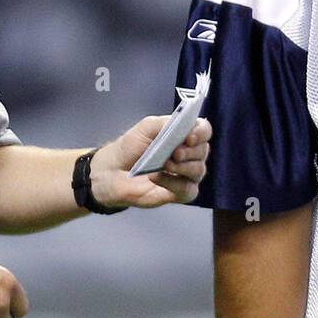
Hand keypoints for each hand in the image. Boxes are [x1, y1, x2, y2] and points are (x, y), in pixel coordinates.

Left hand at [90, 115, 210, 208]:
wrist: (113, 171)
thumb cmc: (131, 147)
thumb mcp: (147, 127)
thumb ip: (166, 123)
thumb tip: (185, 127)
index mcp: (184, 134)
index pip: (204, 130)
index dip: (201, 133)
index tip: (189, 137)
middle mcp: (190, 154)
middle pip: (204, 151)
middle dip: (190, 152)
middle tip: (174, 152)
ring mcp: (186, 174)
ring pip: (199, 170)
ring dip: (182, 167)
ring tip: (164, 164)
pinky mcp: (179, 193)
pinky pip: (188, 190)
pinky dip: (173, 183)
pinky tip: (157, 178)